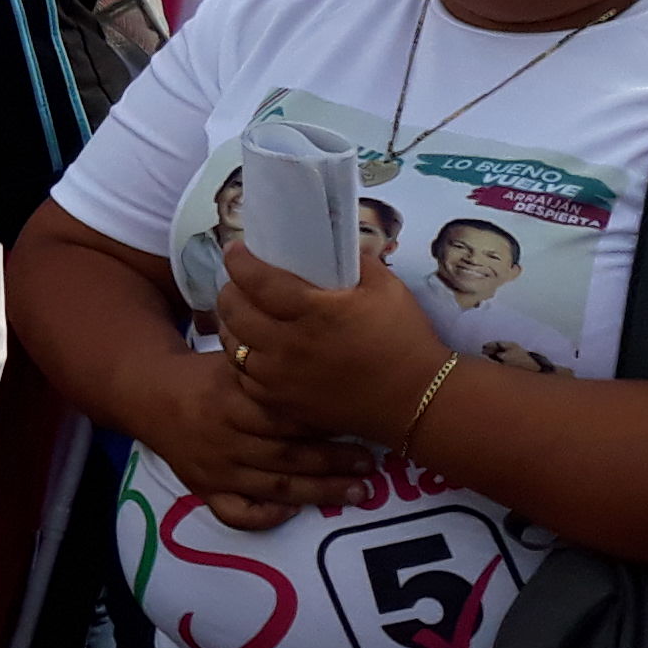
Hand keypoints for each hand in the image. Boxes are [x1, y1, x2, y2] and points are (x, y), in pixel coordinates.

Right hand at [111, 322, 373, 528]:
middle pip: (288, 455)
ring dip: (320, 492)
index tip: (361, 423)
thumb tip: (330, 360)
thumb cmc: (205, 375)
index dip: (325, 422)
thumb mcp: (232, 359)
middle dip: (334, 462)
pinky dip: (265, 517)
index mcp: (230, 400)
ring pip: (274, 487)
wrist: (150, 396)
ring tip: (358, 492)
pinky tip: (293, 512)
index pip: (285, 417)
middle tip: (371, 463)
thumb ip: (271, 367)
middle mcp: (224, 437)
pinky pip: (236, 513)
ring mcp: (215, 468)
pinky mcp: (204, 489)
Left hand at [217, 240, 453, 449]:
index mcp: (313, 312)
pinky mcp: (282, 403)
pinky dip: (242, 359)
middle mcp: (288, 346)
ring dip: (231, 325)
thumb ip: (355, 261)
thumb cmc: (405, 339)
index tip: (235, 250)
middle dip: (229, 290)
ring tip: (240, 314)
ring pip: (233, 346)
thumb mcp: (387, 288)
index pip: (257, 280)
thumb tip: (333, 243)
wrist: (419, 400)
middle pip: (235, 312)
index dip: (239, 261)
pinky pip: (244, 378)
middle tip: (237, 282)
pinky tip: (252, 349)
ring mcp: (281, 379)